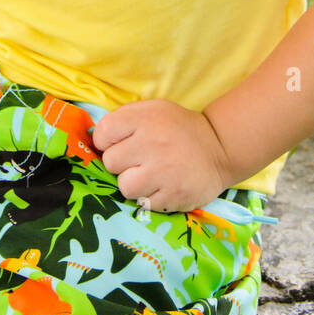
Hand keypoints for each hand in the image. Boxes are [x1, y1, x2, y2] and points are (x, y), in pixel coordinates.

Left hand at [91, 98, 233, 213]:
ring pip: (124, 186)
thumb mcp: (153, 110)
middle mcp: (152, 143)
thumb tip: (95, 139)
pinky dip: (150, 198)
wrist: (219, 148)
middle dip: (121, 164)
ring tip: (150, 176)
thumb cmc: (178, 129)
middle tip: (139, 160)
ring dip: (134, 184)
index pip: (103, 133)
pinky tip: (163, 186)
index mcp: (145, 118)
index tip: (120, 144)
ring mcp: (163, 171)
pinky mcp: (172, 195)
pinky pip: (143, 203)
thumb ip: (125, 120)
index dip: (107, 141)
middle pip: (111, 162)